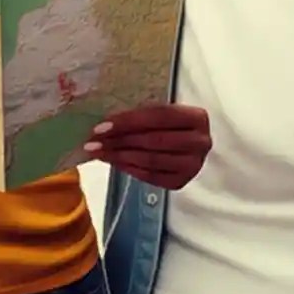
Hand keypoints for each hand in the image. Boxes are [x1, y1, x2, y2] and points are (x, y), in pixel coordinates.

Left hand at [84, 104, 210, 189]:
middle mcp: (200, 142)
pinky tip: (112, 161)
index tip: (101, 126)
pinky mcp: (181, 182)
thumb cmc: (170, 123)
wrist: (189, 142)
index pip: (159, 117)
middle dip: (119, 141)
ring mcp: (193, 165)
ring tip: (98, 152)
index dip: (128, 121)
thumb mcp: (161, 111)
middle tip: (93, 141)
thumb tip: (104, 122)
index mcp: (197, 117)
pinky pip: (150, 176)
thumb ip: (140, 115)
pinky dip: (128, 168)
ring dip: (119, 156)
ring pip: (150, 160)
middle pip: (153, 140)